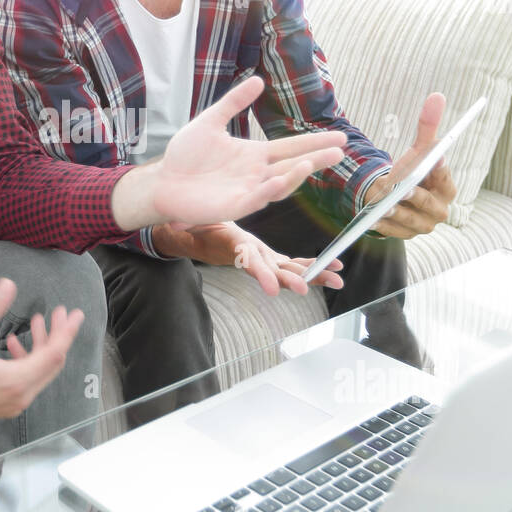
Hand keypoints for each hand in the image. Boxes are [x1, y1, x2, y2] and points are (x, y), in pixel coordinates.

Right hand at [0, 278, 82, 438]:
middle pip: (52, 363)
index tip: (75, 314)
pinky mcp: (6, 405)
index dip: (66, 331)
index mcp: (14, 380)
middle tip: (60, 313)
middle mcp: (19, 396)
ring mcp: (14, 403)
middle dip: (57, 335)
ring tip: (37, 322)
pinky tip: (13, 345)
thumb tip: (7, 286)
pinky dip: (28, 361)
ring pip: (41, 372)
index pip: (54, 353)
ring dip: (41, 346)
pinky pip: (28, 380)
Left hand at [111, 76, 345, 230]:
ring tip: (311, 162)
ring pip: (280, 185)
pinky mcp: (233, 207)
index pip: (291, 148)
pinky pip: (257, 199)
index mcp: (254, 155)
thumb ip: (233, 102)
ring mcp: (247, 192)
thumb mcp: (210, 122)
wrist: (162, 181)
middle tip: (339, 151)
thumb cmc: (185, 156)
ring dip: (296, 175)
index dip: (314, 142)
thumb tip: (258, 80)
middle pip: (293, 167)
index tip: (339, 137)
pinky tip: (280, 179)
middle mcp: (256, 174)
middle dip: (317, 159)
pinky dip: (269, 190)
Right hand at [153, 221, 343, 296]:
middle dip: (291, 279)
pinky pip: (293, 263)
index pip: (247, 263)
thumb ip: (189, 225)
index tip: (272, 288)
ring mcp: (262, 259)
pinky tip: (336, 266)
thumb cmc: (195, 224)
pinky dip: (314, 265)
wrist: (201, 236)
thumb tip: (174, 225)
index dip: (259, 275)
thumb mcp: (192, 222)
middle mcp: (251, 258)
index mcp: (233, 249)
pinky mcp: (269, 257)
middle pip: (273, 272)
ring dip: (314, 274)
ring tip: (338, 278)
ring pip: (290, 270)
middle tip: (307, 288)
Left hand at [365, 92, 456, 238]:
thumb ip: (428, 125)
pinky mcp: (405, 234)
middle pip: (430, 204)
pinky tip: (372, 219)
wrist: (396, 195)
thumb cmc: (412, 170)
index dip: (439, 170)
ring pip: (412, 221)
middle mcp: (439, 209)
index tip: (432, 159)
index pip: (445, 178)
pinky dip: (384, 226)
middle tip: (403, 190)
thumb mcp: (419, 149)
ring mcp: (422, 225)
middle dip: (417, 197)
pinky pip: (395, 232)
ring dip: (398, 214)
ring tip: (384, 207)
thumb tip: (437, 96)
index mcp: (447, 188)